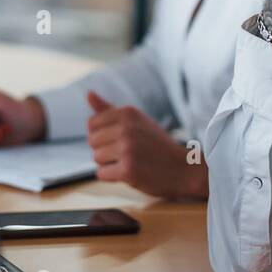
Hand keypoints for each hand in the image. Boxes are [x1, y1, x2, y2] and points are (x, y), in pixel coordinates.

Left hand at [86, 92, 207, 199]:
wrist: (183, 168)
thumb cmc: (157, 145)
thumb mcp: (136, 121)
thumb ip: (109, 109)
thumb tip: (89, 93)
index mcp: (127, 113)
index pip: (92, 124)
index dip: (105, 136)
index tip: (123, 139)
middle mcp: (126, 128)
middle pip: (92, 142)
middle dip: (106, 150)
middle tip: (129, 152)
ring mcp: (127, 149)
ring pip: (96, 158)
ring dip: (110, 164)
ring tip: (131, 162)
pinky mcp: (128, 170)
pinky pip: (102, 174)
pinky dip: (113, 177)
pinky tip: (130, 173)